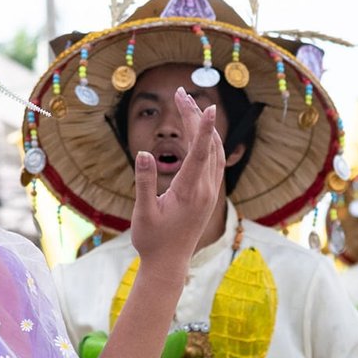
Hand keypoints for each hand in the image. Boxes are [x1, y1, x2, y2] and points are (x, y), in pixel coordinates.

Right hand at [128, 88, 223, 270]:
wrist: (169, 264)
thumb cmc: (152, 241)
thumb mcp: (142, 213)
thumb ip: (144, 182)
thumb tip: (143, 153)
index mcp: (190, 192)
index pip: (201, 153)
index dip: (204, 128)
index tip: (208, 106)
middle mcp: (205, 190)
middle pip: (208, 145)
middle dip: (194, 116)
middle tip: (179, 93)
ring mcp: (210, 192)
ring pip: (214, 152)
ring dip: (203, 128)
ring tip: (188, 105)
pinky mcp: (208, 195)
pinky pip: (215, 161)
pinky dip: (209, 142)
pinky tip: (199, 133)